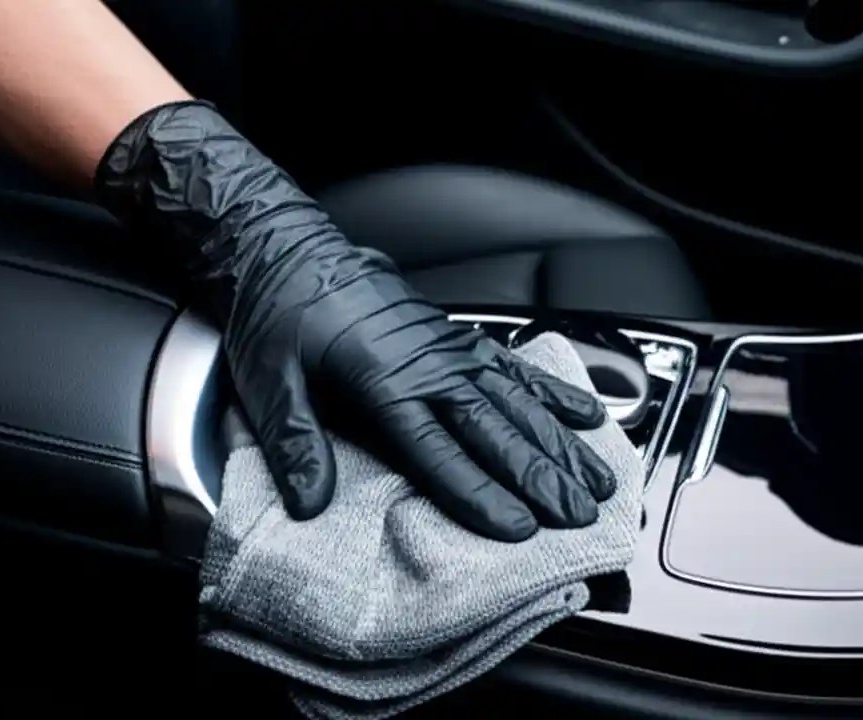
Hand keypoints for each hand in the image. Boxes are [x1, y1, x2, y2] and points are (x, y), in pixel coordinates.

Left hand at [95, 101, 615, 537]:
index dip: (480, 493)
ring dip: (561, 443)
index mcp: (382, 381)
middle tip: (579, 513)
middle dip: (542, 476)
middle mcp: (429, 366)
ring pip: (520, 403)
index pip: (439, 451)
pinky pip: (518, 369)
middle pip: (496, 430)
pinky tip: (587, 414)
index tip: (518, 527)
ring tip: (596, 479)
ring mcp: (451, 350)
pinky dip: (555, 393)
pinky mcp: (459, 339)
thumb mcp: (267, 379)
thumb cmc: (277, 312)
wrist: (286, 250)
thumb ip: (294, 441)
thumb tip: (308, 502)